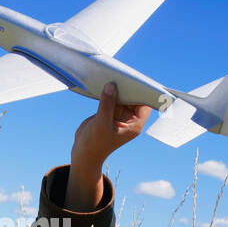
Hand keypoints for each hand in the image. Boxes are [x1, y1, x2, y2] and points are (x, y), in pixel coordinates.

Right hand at [65, 83, 151, 211]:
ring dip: (118, 87)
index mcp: (134, 125)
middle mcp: (129, 119)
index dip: (142, 92)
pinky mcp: (108, 112)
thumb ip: (107, 104)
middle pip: (134, 98)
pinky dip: (109, 91)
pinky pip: (111, 98)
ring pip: (122, 96)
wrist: (83, 153)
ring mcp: (118, 115)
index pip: (144, 104)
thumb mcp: (101, 124)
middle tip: (123, 73)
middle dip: (129, 87)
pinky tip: (104, 81)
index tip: (137, 79)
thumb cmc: (95, 144)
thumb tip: (111, 85)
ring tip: (113, 73)